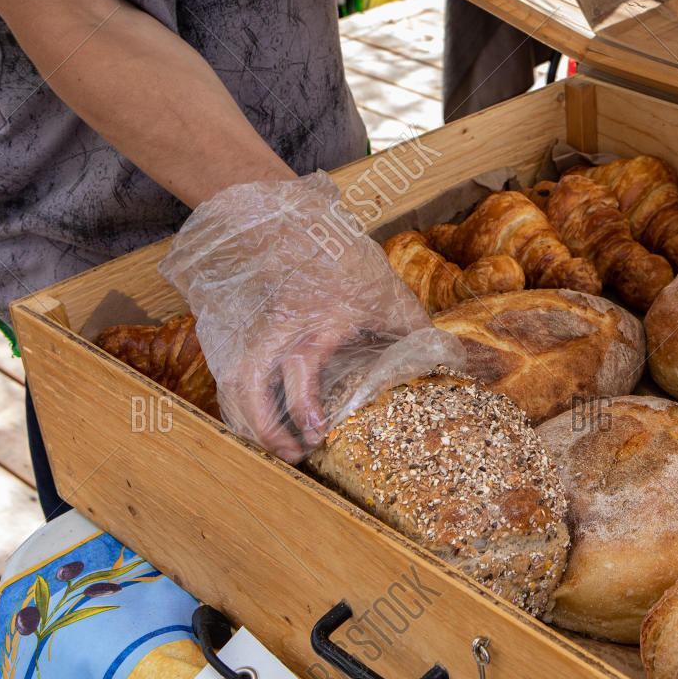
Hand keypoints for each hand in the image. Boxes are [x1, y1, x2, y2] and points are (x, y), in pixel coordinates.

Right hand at [161, 173, 466, 461]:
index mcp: (313, 320)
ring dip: (250, 423)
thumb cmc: (341, 258)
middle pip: (249, 386)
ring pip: (234, 386)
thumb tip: (445, 358)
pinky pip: (231, 379)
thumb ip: (412, 325)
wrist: (291, 223)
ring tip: (279, 449)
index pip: (299, 367)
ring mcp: (253, 333)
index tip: (316, 430)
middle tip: (295, 455)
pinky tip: (260, 427)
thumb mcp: (386, 289)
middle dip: (266, 427)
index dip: (303, 403)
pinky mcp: (240, 336)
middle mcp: (276, 330)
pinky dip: (241, 408)